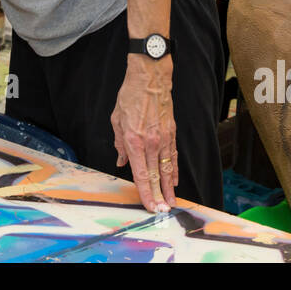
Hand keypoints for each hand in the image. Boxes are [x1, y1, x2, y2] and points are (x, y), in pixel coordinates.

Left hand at [111, 55, 177, 211]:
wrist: (150, 77)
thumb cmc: (130, 96)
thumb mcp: (116, 119)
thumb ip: (119, 144)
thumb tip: (120, 162)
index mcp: (133, 141)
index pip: (141, 175)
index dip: (145, 193)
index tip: (150, 207)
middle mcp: (150, 143)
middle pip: (156, 176)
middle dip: (159, 196)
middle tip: (163, 212)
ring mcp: (163, 138)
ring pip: (167, 169)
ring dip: (169, 187)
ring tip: (171, 202)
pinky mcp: (172, 133)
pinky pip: (173, 156)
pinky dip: (174, 170)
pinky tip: (174, 181)